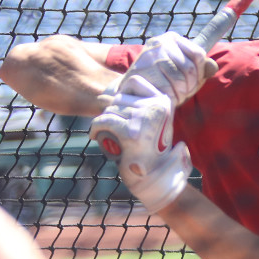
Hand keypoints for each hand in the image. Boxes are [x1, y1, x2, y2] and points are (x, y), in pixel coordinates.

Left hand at [90, 76, 191, 212]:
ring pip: (111, 109)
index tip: (120, 111)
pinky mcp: (132, 132)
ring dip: (104, 122)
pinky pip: (104, 121)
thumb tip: (105, 94)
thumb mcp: (150, 121)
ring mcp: (145, 118)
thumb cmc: (148, 148)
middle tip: (114, 128)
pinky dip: (96, 128)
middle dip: (112, 112)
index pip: (134, 82)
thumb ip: (139, 104)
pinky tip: (95, 136)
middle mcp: (156, 107)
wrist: (154, 176)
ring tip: (107, 134)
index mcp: (163, 101)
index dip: (122, 94)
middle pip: (119, 97)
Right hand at [101, 32, 217, 107]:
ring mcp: (150, 55)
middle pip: (190, 68)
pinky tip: (164, 98)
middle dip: (190, 86)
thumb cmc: (161, 80)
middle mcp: (161, 42)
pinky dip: (169, 98)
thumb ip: (200, 68)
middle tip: (183, 94)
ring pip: (180, 79)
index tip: (193, 83)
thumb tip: (213, 67)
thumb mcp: (182, 70)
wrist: (129, 89)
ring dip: (181, 94)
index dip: (200, 73)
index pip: (198, 54)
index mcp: (172, 38)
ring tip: (175, 97)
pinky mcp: (142, 70)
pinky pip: (167, 88)